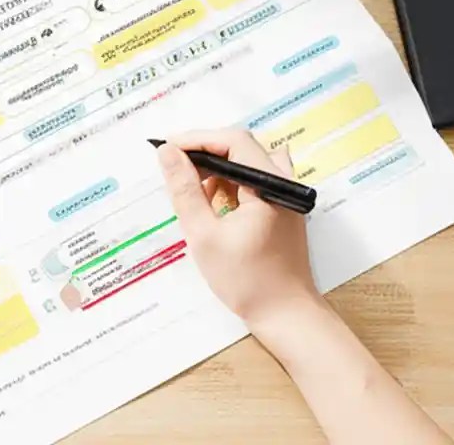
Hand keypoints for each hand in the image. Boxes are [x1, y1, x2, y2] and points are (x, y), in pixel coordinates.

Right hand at [155, 129, 319, 329]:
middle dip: (204, 156)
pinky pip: (254, 183)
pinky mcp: (282, 208)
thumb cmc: (246, 280)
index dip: (197, 139)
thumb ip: (184, 189)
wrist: (286, 315)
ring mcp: (285, 196)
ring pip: (246, 165)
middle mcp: (283, 183)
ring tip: (194, 195)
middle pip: (240, 148)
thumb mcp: (204, 235)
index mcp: (269, 185)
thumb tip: (167, 153)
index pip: (232, 140)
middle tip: (174, 171)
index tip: (167, 148)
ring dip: (217, 172)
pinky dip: (230, 187)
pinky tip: (215, 208)